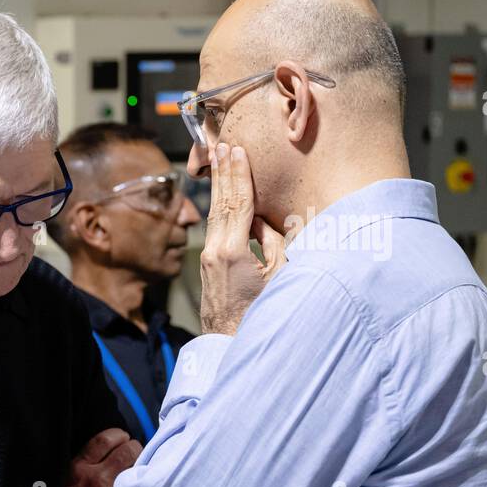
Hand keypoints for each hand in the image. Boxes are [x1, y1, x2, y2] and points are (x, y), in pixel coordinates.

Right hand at [53, 428, 141, 486]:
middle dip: (133, 446)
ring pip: (136, 468)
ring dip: (141, 462)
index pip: (104, 440)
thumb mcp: (60, 480)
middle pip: (126, 451)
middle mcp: (96, 477)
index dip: (117, 435)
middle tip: (134, 448)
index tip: (120, 437)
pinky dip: (141, 480)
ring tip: (141, 462)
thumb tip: (94, 454)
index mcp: (79, 467)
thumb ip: (77, 465)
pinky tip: (143, 480)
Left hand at [199, 143, 287, 335]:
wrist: (229, 342)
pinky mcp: (208, 264)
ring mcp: (207, 258)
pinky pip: (216, 227)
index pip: (238, 204)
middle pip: (220, 203)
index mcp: (232, 252)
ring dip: (218, 185)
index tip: (238, 152)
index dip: (240, 176)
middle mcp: (214, 251)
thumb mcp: (279, 275)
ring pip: (215, 213)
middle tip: (222, 145)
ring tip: (218, 159)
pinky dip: (219, 205)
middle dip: (224, 172)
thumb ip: (273, 242)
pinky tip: (222, 194)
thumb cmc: (261, 313)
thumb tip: (264, 220)